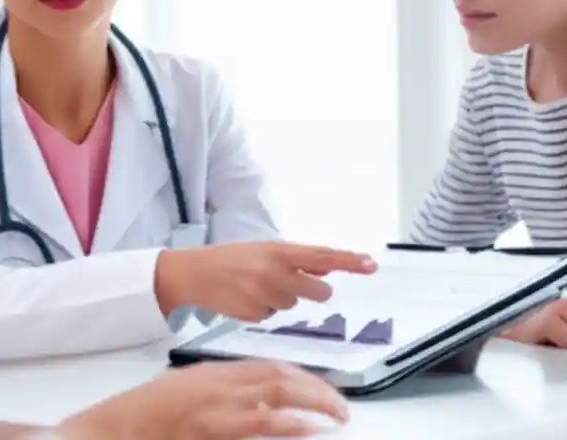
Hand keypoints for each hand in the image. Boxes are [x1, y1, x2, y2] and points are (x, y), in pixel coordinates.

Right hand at [57, 360, 347, 439]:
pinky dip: (288, 422)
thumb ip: (218, 393)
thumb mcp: (184, 393)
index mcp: (213, 373)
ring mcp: (215, 406)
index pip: (269, 367)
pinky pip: (258, 423)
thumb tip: (254, 405)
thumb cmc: (143, 416)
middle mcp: (218, 384)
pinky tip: (310, 426)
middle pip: (280, 376)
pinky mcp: (209, 429)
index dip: (302, 377)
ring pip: (276, 393)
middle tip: (340, 406)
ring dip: (313, 401)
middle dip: (316, 389)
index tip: (322, 390)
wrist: (111, 429)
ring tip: (337, 414)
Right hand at [155, 241, 377, 320]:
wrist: (195, 273)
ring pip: (293, 304)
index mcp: (279, 250)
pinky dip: (263, 309)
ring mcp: (265, 294)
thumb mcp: (264, 250)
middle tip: (291, 283)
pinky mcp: (254, 313)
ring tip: (255, 286)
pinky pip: (272, 315)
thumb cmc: (231, 258)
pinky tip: (245, 298)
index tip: (371, 264)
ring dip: (281, 298)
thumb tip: (326, 268)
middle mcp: (275, 271)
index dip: (349, 261)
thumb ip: (295, 259)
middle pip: (318, 291)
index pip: (323, 256)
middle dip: (312, 290)